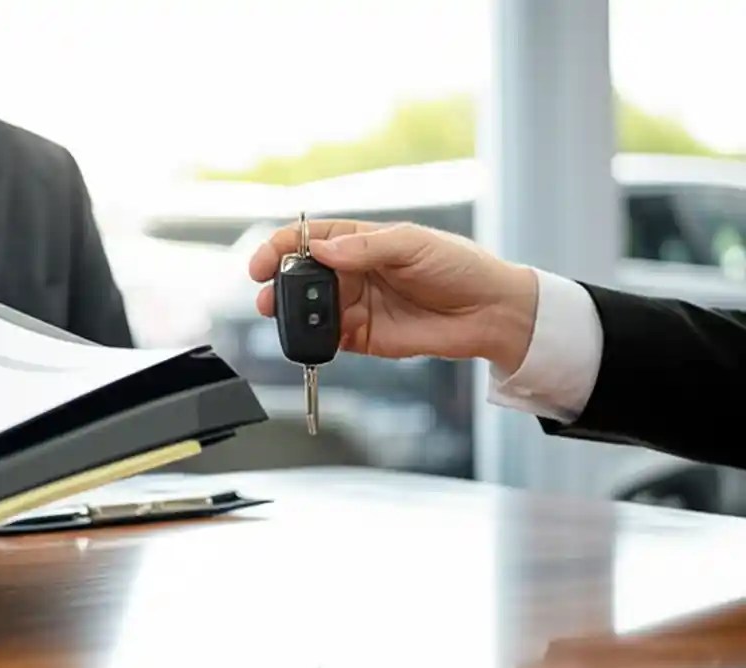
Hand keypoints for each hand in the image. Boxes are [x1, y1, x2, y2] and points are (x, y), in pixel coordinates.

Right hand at [249, 220, 538, 373]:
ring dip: (288, 312)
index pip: (311, 238)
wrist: (490, 312)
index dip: (283, 245)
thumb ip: (367, 247)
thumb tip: (323, 250)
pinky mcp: (363, 337)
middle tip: (266, 291)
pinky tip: (306, 339)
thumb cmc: (461, 268)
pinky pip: (328, 339)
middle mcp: (354, 272)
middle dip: (278, 281)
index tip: (267, 259)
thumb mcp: (414, 244)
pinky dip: (312, 340)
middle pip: (302, 274)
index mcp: (362, 242)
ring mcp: (356, 305)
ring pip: (309, 308)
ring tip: (276, 314)